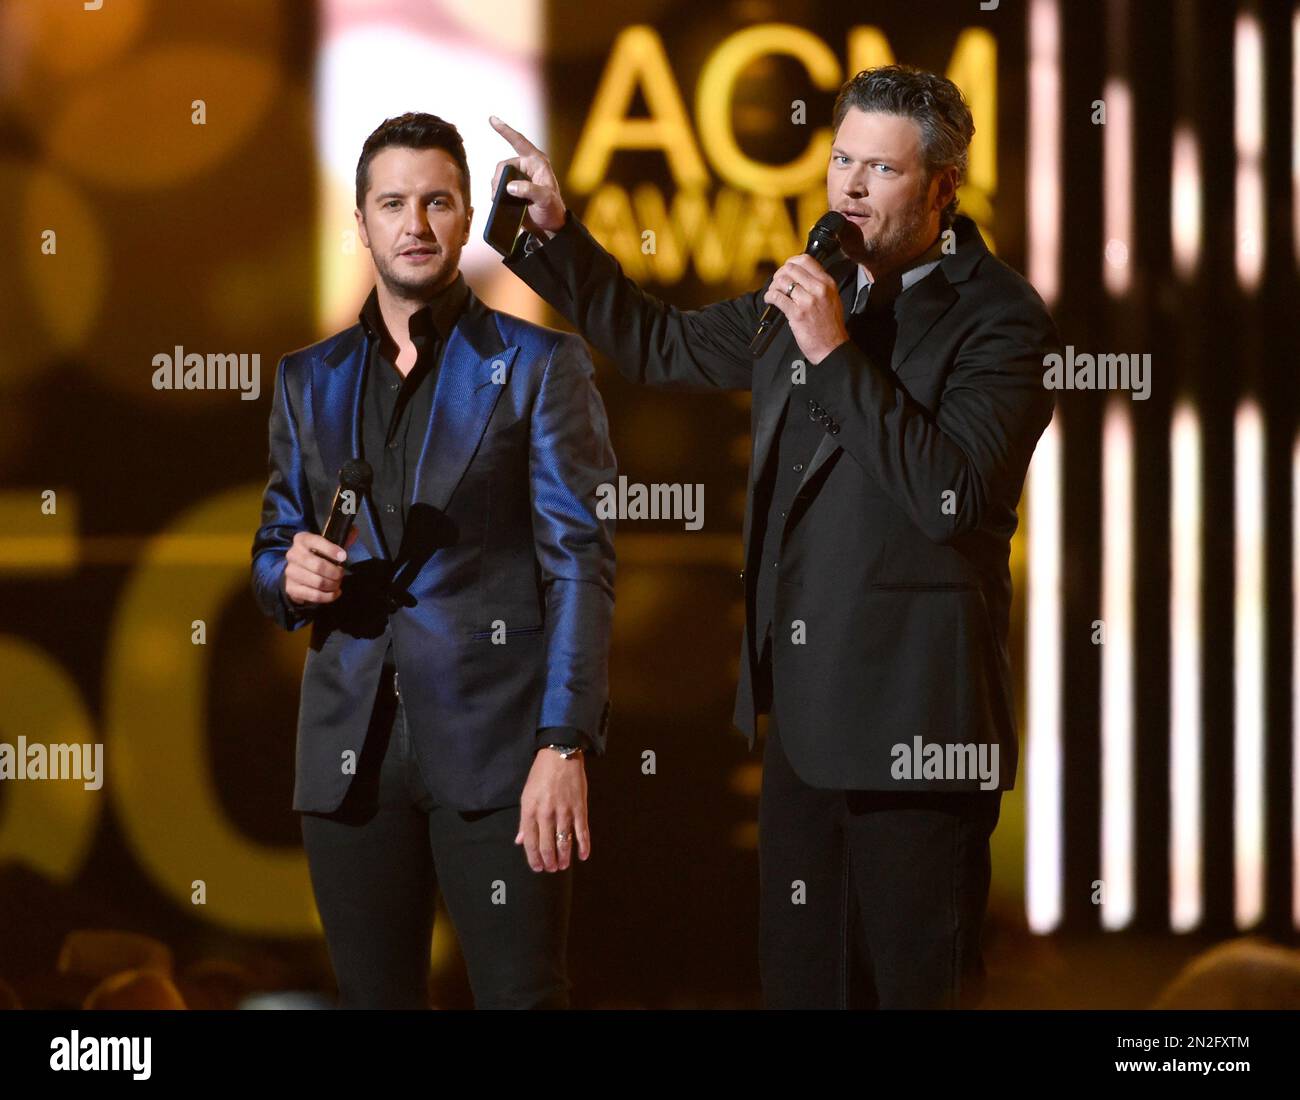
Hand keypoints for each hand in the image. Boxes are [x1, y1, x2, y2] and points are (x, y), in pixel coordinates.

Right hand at [283, 529, 351, 605]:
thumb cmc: (316, 555)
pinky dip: (329, 596)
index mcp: (302, 539)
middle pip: (318, 566)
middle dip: (335, 572)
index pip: (316, 542)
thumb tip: (354, 530)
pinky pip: (314, 595)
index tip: (343, 557)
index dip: (332, 550)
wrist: (297, 572)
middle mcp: (293, 554)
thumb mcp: (328, 544)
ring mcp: (290, 572)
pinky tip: (335, 592)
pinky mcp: (291, 589)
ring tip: (337, 583)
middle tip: (341, 574)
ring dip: (333, 585)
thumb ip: (342, 538)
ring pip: (318, 582)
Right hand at [489, 115, 566, 238]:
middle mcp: (527, 166)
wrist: (550, 226)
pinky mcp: (514, 188)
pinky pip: (499, 186)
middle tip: (497, 193)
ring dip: (496, 187)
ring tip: (499, 199)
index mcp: (537, 162)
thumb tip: (510, 186)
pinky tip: (499, 200)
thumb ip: (529, 190)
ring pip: (498, 176)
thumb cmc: (552, 210)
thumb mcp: (545, 199)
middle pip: (503, 165)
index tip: (492, 118)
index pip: (519, 142)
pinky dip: (496, 192)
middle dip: (498, 179)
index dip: (505, 130)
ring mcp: (520, 177)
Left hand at [515, 748, 589, 871]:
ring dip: (564, 857)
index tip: (538, 868)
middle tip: (552, 869)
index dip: (534, 859)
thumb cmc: (540, 775)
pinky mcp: (580, 808)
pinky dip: (583, 846)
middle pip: (547, 846)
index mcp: (530, 810)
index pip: (531, 842)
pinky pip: (582, 832)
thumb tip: (520, 841)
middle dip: (549, 861)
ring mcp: (564, 812)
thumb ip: (524, 821)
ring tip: (563, 866)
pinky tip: (583, 856)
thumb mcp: (526, 795)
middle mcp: (546, 814)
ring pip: (564, 842)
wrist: (560, 755)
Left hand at [761, 253, 849, 363]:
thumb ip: (818, 284)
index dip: (791, 261)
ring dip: (773, 286)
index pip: (806, 260)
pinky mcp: (797, 314)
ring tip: (773, 293)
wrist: (832, 347)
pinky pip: (777, 297)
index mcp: (827, 283)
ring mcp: (808, 301)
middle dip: (779, 274)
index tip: (786, 269)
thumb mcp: (832, 298)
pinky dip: (770, 297)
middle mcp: (818, 289)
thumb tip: (799, 275)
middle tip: (777, 283)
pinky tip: (770, 300)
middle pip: (790, 269)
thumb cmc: (830, 326)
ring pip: (782, 281)